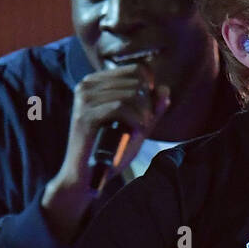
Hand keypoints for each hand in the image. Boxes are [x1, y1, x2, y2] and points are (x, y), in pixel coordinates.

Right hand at [41, 60, 170, 242]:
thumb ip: (152, 108)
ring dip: (143, 115)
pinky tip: (135, 132)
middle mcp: (86, 85)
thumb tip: (165, 89)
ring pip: (130, 94)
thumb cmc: (110, 151)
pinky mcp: (85, 115)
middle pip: (136, 81)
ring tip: (139, 130)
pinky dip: (134, 121)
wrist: (86, 177)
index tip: (148, 111)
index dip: (151, 90)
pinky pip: (120, 107)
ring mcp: (83, 99)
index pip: (137, 70)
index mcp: (96, 82)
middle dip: (148, 104)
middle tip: (144, 124)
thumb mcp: (136, 126)